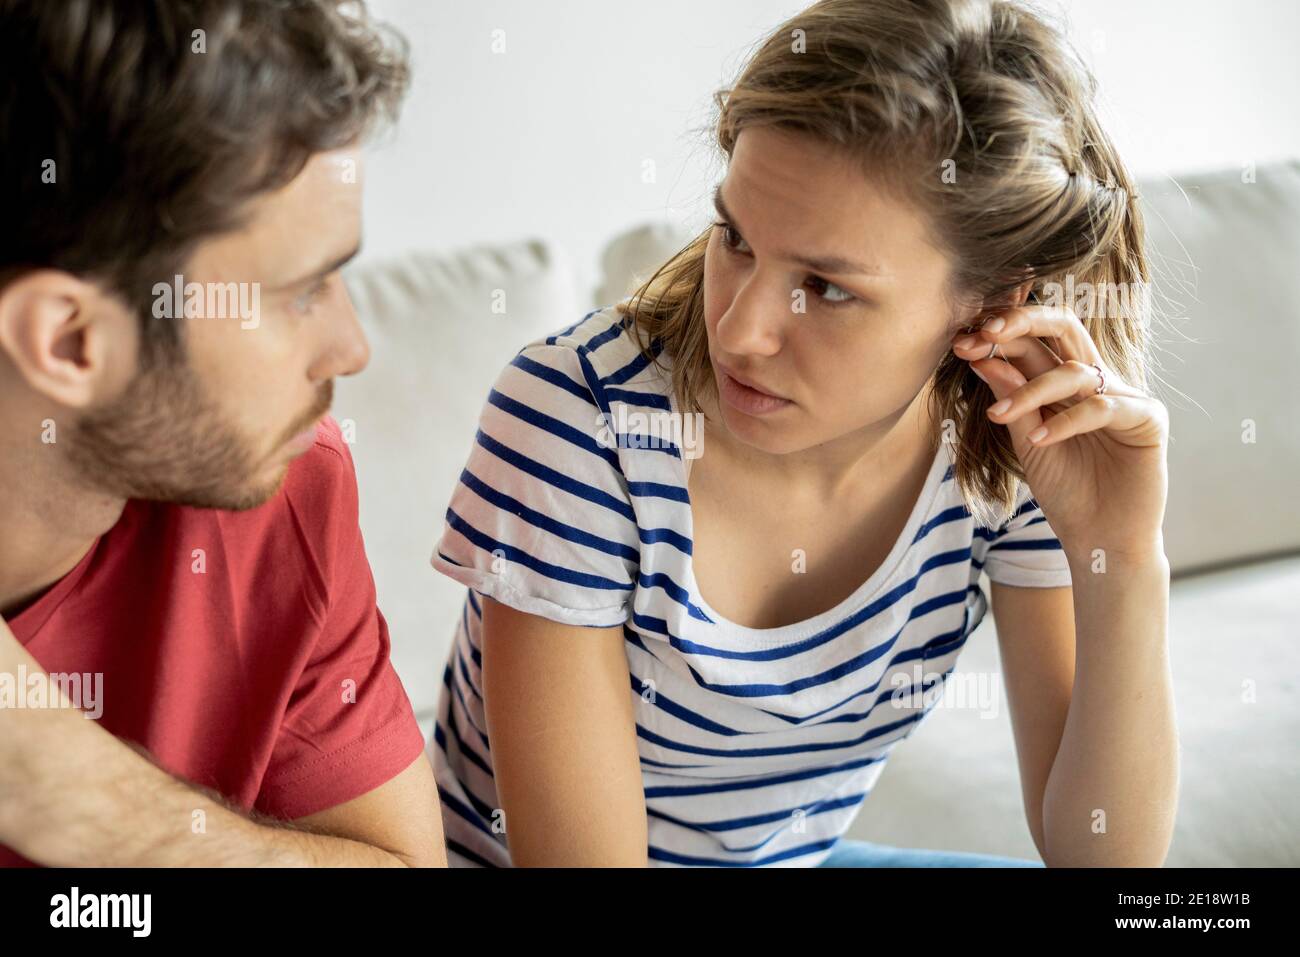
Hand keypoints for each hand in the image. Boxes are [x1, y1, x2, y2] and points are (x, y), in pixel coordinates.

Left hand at [951, 304, 1168, 558]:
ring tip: (999, 415)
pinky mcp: (1147, 419)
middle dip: (1023, 322)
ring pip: (1075, 372)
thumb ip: (1011, 400)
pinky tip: (1040, 439)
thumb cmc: (1065, 490)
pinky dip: (1066, 422)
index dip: (998, 336)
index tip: (960, 343)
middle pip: (1065, 326)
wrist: (1099, 538)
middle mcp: (1096, 380)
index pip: (1034, 341)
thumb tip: (980, 357)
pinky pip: (1103, 407)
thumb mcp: (1026, 440)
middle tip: (985, 333)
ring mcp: (1125, 396)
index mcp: (1065, 381)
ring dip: (1031, 390)